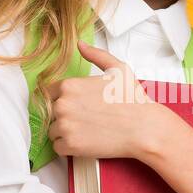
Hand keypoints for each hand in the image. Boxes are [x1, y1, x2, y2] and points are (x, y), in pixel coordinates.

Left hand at [44, 41, 167, 159]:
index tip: (75, 106)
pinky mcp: (70, 145)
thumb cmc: (133, 100)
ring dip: (65, 133)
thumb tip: (80, 45)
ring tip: (88, 131)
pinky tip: (85, 142)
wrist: (144, 128)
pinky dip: (68, 148)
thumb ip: (96, 55)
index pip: (48, 93)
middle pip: (50, 113)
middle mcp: (62, 105)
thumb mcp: (117, 69)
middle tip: (86, 120)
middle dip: (64, 116)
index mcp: (69, 86)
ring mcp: (65, 126)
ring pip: (53, 131)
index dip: (61, 100)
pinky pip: (58, 148)